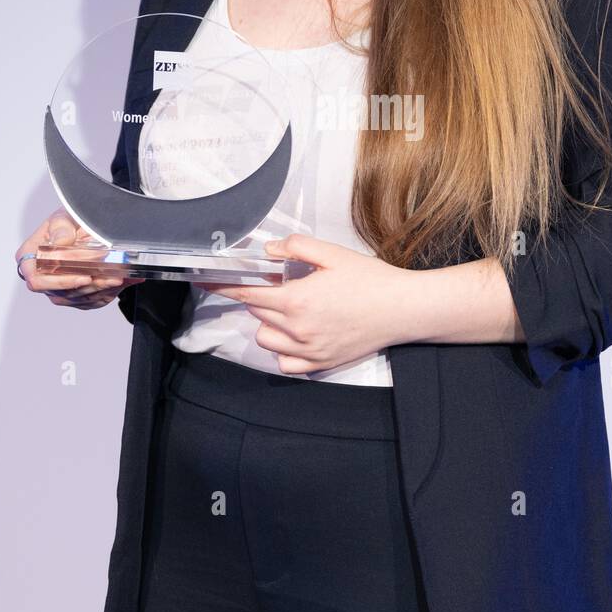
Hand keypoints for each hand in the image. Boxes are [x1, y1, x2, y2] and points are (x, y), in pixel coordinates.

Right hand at [15, 207, 143, 309]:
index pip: (37, 280)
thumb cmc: (68, 220)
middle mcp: (42, 276)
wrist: (84, 225)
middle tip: (109, 277)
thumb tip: (61, 241)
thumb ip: (61, 228)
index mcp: (30, 257)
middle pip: (61, 293)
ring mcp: (58, 287)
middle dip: (89, 286)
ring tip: (118, 277)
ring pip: (78, 298)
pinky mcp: (75, 294)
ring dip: (101, 289)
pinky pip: (90, 300)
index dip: (60, 283)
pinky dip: (107, 292)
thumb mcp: (63, 217)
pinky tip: (119, 281)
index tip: (83, 277)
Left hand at [196, 234, 414, 374]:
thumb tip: (269, 250)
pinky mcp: (320, 363)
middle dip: (262, 297)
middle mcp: (297, 329)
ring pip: (266, 339)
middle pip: (257, 313)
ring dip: (269, 323)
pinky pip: (284, 364)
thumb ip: (297, 247)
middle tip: (284, 285)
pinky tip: (297, 335)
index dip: (225, 286)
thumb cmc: (371, 280)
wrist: (403, 309)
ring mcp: (308, 350)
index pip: (247, 293)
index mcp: (297, 299)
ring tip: (292, 310)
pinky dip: (283, 351)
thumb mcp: (333, 254)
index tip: (209, 281)